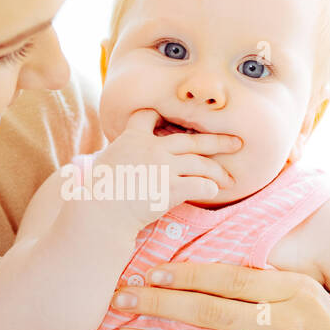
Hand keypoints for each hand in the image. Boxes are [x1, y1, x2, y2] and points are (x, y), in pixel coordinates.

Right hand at [90, 108, 241, 230]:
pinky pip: (200, 185)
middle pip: (191, 139)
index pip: (149, 117)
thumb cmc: (93, 194)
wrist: (98, 212)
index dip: (160, 119)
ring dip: (218, 170)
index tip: (173, 124)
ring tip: (230, 178)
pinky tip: (214, 192)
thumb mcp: (97, 165)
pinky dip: (209, 187)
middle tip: (237, 141)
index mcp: (131, 138)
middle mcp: (152, 147)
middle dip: (217, 140)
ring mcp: (163, 166)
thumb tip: (92, 164)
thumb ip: (109, 159)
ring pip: (200, 162)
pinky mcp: (171, 188)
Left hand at [108, 261, 329, 329]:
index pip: (228, 277)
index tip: (150, 270)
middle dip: (157, 302)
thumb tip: (234, 261)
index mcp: (296, 291)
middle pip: (207, 310)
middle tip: (118, 297)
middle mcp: (286, 325)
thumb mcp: (327, 298)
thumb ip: (283, 283)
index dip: (185, 273)